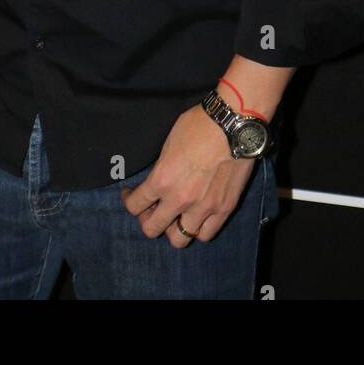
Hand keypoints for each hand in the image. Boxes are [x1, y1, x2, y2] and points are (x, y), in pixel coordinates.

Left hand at [119, 102, 255, 247]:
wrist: (234, 125)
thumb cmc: (199, 125)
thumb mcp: (169, 142)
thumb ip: (161, 168)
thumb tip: (157, 180)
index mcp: (162, 179)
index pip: (135, 205)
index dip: (129, 200)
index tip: (131, 195)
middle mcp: (180, 199)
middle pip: (151, 229)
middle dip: (147, 218)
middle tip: (152, 208)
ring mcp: (204, 208)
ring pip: (179, 239)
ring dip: (173, 228)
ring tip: (176, 216)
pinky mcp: (224, 209)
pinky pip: (206, 234)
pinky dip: (198, 228)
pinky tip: (197, 216)